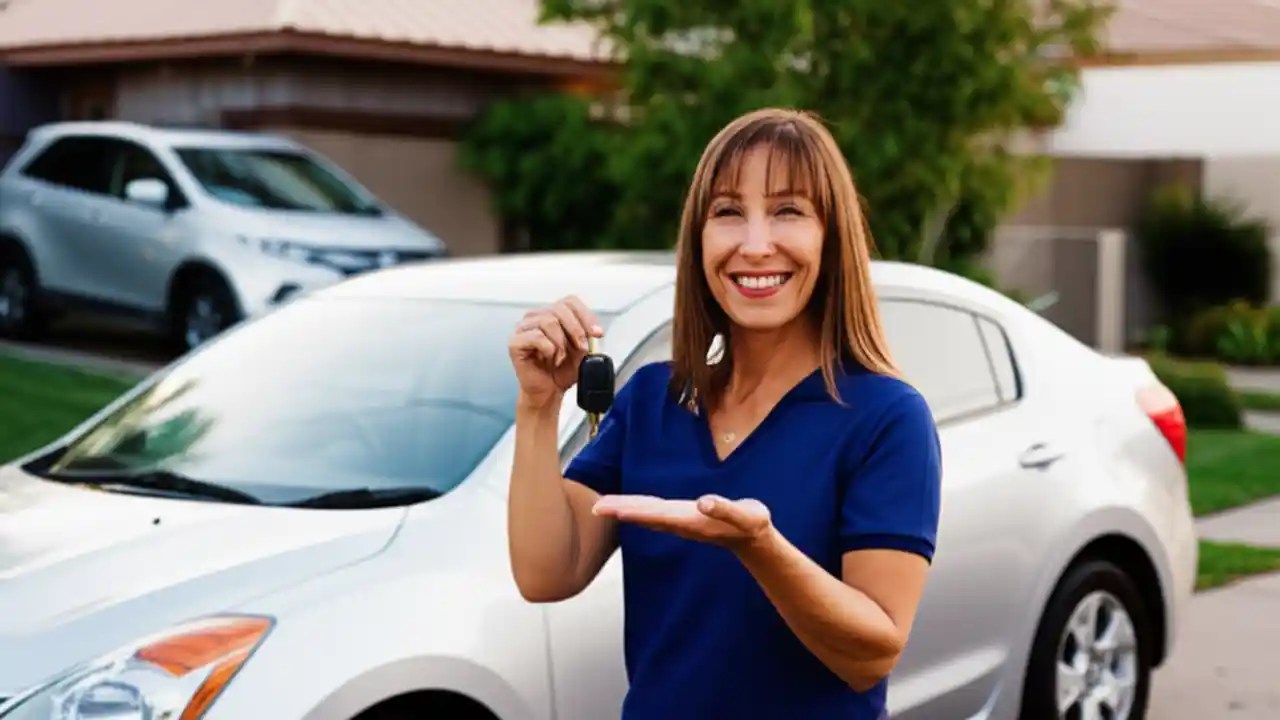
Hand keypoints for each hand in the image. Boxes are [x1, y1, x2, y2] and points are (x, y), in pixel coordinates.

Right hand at [508, 295, 603, 408]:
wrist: (549, 391)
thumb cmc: (562, 371)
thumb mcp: (582, 350)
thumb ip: (587, 336)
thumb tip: (594, 330)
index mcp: (552, 314)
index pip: (569, 301)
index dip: (586, 315)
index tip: (597, 333)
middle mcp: (536, 317)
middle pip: (559, 309)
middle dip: (576, 329)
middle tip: (582, 348)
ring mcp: (523, 328)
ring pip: (548, 321)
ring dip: (561, 342)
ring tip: (561, 357)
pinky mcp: (515, 342)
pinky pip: (536, 336)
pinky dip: (548, 349)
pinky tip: (549, 358)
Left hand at [592, 494, 773, 551]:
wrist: (755, 538)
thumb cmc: (751, 524)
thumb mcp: (745, 515)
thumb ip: (725, 509)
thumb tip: (704, 502)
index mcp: (691, 520)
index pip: (654, 514)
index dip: (631, 510)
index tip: (610, 508)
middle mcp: (681, 523)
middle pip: (645, 515)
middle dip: (620, 510)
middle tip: (595, 507)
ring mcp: (681, 522)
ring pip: (647, 514)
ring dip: (625, 509)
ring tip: (604, 505)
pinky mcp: (684, 518)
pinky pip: (655, 512)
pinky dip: (639, 508)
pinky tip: (630, 506)